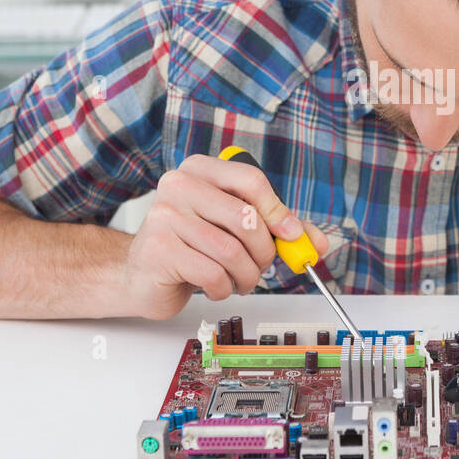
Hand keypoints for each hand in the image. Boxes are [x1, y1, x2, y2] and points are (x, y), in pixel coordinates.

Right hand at [122, 154, 327, 319]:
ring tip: (238, 280)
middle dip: (264, 252)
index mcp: (200, 170)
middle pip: (246, 218)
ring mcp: (164, 216)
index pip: (250, 181)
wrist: (141, 274)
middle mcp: (179, 185)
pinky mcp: (157, 250)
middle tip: (260, 267)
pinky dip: (223, 288)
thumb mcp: (235, 230)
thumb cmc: (192, 248)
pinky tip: (215, 287)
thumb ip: (276, 230)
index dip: (278, 211)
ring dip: (245, 275)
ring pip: (231, 251)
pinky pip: (212, 273)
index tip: (291, 236)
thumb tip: (316, 243)